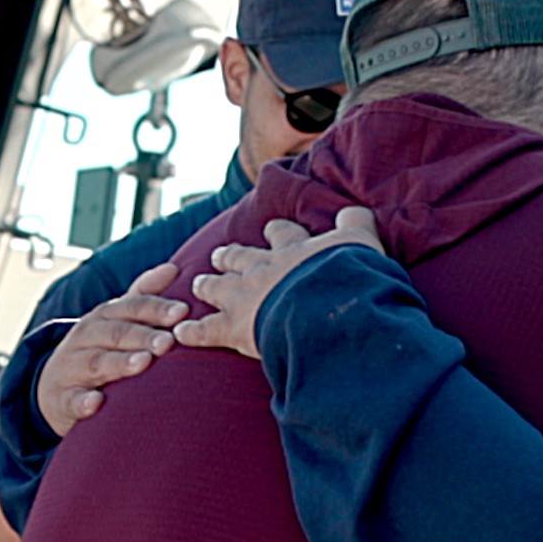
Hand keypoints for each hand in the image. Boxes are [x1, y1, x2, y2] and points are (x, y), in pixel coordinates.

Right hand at [35, 262, 184, 436]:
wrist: (53, 387)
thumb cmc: (99, 348)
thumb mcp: (116, 320)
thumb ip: (142, 295)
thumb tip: (173, 268)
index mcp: (103, 317)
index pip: (131, 307)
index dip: (156, 309)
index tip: (182, 312)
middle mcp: (86, 338)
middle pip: (115, 333)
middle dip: (142, 336)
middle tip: (168, 341)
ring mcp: (72, 367)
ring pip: (95, 362)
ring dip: (119, 363)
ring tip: (142, 363)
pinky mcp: (63, 399)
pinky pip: (72, 400)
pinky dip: (83, 401)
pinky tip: (96, 402)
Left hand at [174, 206, 383, 360]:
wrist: (325, 310)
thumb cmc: (345, 277)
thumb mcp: (361, 241)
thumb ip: (356, 222)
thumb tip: (352, 209)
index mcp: (292, 250)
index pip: (282, 234)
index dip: (276, 232)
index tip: (270, 229)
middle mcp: (262, 269)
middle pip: (239, 258)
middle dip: (229, 256)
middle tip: (220, 256)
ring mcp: (243, 298)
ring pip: (216, 287)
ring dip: (207, 286)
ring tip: (199, 284)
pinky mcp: (233, 328)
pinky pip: (205, 330)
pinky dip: (192, 332)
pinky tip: (181, 332)